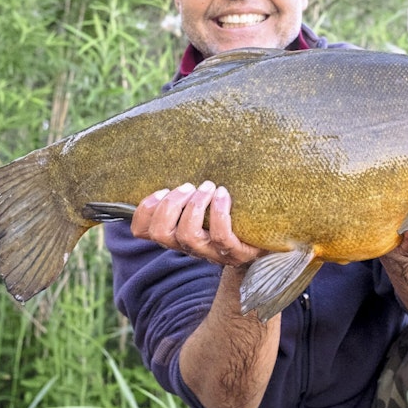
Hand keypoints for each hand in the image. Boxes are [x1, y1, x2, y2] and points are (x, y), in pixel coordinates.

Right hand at [129, 181, 262, 266]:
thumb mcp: (204, 203)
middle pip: (161, 233)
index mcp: (176, 234)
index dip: (144, 210)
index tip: (161, 190)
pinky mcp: (235, 253)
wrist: (265, 240)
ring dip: (195, 205)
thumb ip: (189, 189)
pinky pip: (221, 236)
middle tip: (188, 187)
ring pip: (188, 235)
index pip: (142, 231)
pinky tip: (223, 194)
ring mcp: (212, 253)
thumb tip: (175, 153)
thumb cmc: (230, 214)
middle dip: (171, 204)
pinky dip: (218, 211)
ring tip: (208, 187)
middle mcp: (189, 247)